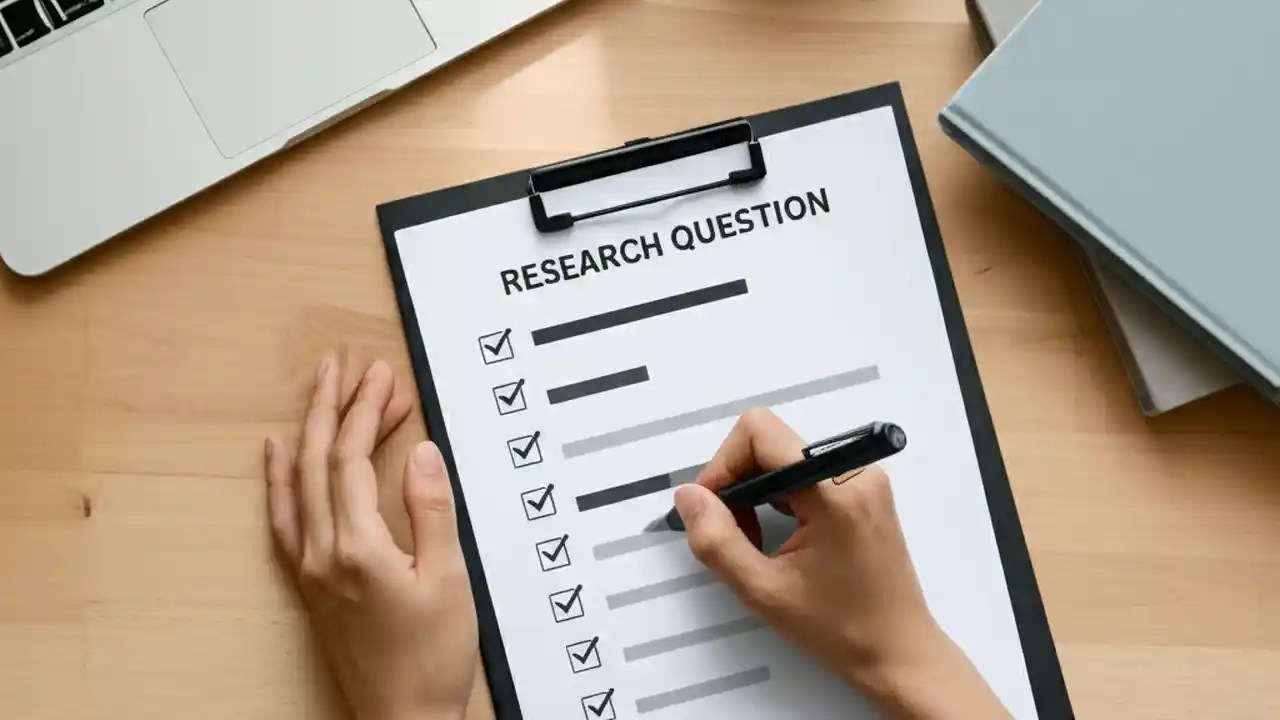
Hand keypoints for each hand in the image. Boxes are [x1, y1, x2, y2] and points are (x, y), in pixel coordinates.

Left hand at [264, 357, 477, 719]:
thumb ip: (431, 510)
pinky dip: (278, 482)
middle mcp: (323, 555)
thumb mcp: (448, 579)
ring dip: (308, 434)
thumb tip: (419, 451)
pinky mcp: (310, 586)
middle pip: (318, 463)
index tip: (378, 377)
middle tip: (345, 367)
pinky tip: (277, 458)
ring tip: (318, 393)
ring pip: (298, 484)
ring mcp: (311, 571)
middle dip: (332, 408)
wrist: (405, 719)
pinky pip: (284, 519)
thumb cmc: (432, 659)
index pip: (351, 460)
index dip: (364, 412)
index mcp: (359, 548)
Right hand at [674, 408, 1009, 718]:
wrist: (898, 653)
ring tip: (757, 544)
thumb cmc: (842, 629)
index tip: (715, 509)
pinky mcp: (863, 493)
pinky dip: (780, 500)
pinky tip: (780, 540)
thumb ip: (717, 541)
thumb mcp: (764, 592)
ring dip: (758, 494)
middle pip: (770, 443)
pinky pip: (805, 474)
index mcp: (835, 490)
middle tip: (735, 535)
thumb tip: (689, 498)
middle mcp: (855, 472)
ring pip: (784, 458)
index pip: (760, 432)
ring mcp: (863, 480)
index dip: (723, 465)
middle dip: (739, 484)